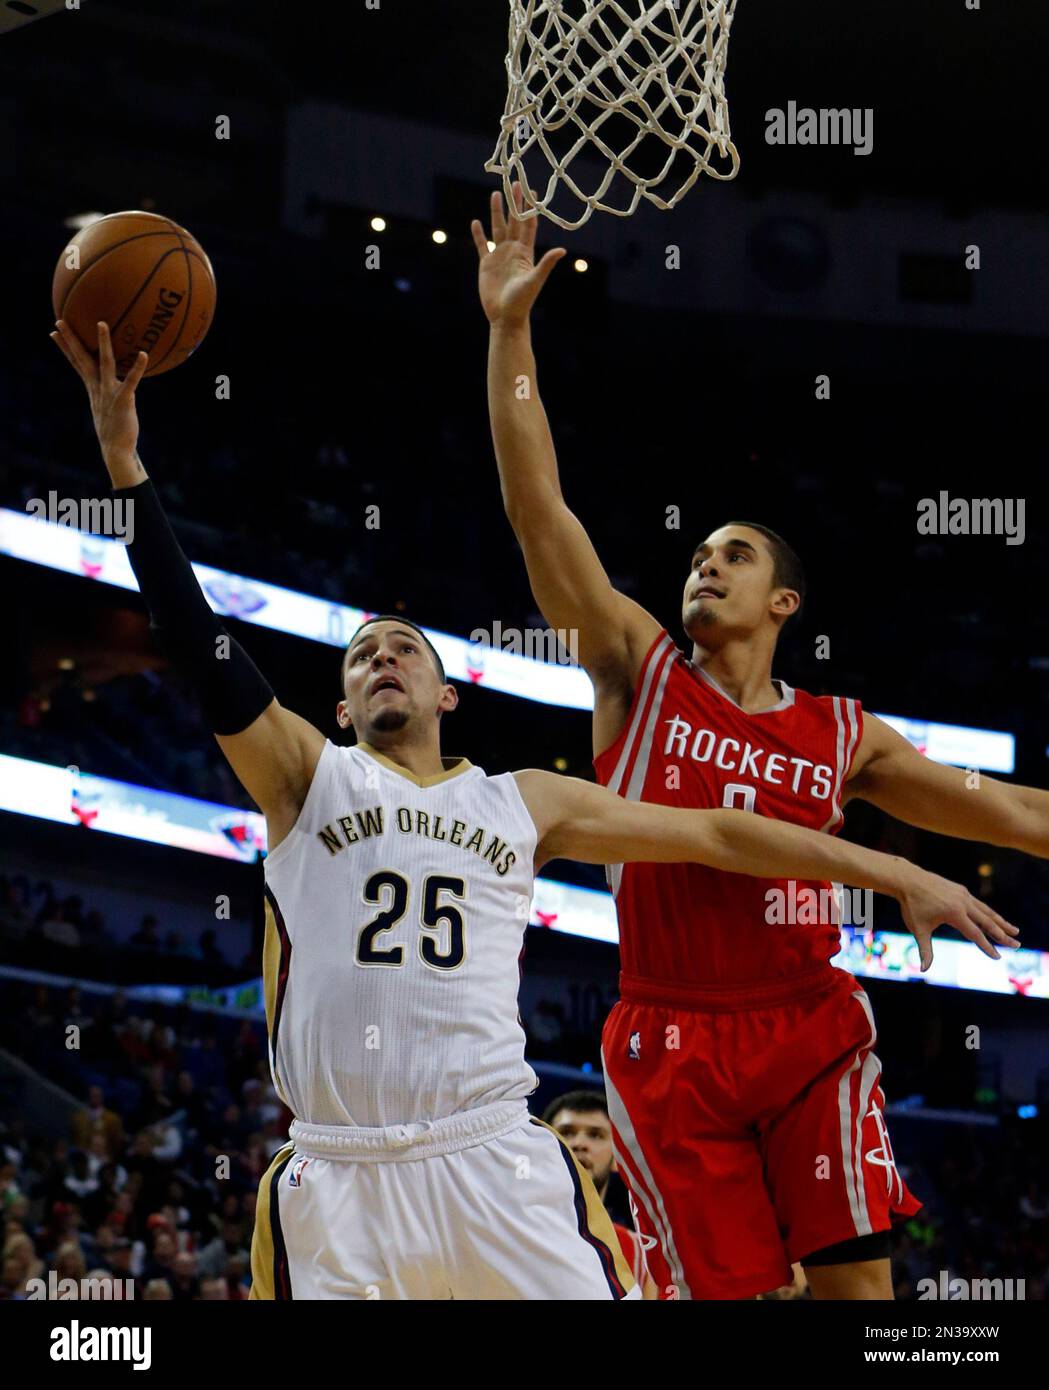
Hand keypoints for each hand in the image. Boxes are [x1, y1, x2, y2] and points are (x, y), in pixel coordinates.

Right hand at [50, 319, 148, 473]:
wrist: (116, 449)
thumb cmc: (114, 427)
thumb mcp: (105, 406)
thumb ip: (106, 391)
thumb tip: (110, 384)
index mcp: (92, 387)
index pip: (76, 362)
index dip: (65, 347)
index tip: (55, 331)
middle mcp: (97, 386)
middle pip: (82, 358)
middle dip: (71, 339)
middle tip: (60, 320)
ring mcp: (109, 392)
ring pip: (105, 362)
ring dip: (103, 342)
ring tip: (101, 323)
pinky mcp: (124, 399)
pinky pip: (131, 380)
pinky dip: (137, 367)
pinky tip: (143, 354)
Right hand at [471, 182, 566, 327]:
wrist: (505, 317)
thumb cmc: (522, 301)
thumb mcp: (535, 280)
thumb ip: (546, 263)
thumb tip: (563, 250)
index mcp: (525, 252)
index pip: (528, 225)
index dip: (530, 208)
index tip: (531, 190)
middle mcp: (513, 251)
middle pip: (514, 221)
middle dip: (515, 202)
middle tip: (515, 182)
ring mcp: (499, 256)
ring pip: (498, 228)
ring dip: (497, 212)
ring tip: (495, 194)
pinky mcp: (486, 264)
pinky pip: (482, 245)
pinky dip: (479, 235)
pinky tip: (476, 222)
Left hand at [895, 864, 1019, 970]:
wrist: (908, 879)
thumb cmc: (912, 906)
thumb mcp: (918, 930)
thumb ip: (925, 950)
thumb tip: (923, 970)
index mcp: (954, 914)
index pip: (976, 934)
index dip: (987, 947)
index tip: (998, 956)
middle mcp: (963, 903)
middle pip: (988, 922)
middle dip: (1003, 935)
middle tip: (1017, 945)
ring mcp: (963, 895)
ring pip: (986, 911)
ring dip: (1001, 922)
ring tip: (1015, 931)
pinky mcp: (961, 890)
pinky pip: (978, 904)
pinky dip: (989, 912)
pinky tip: (994, 919)